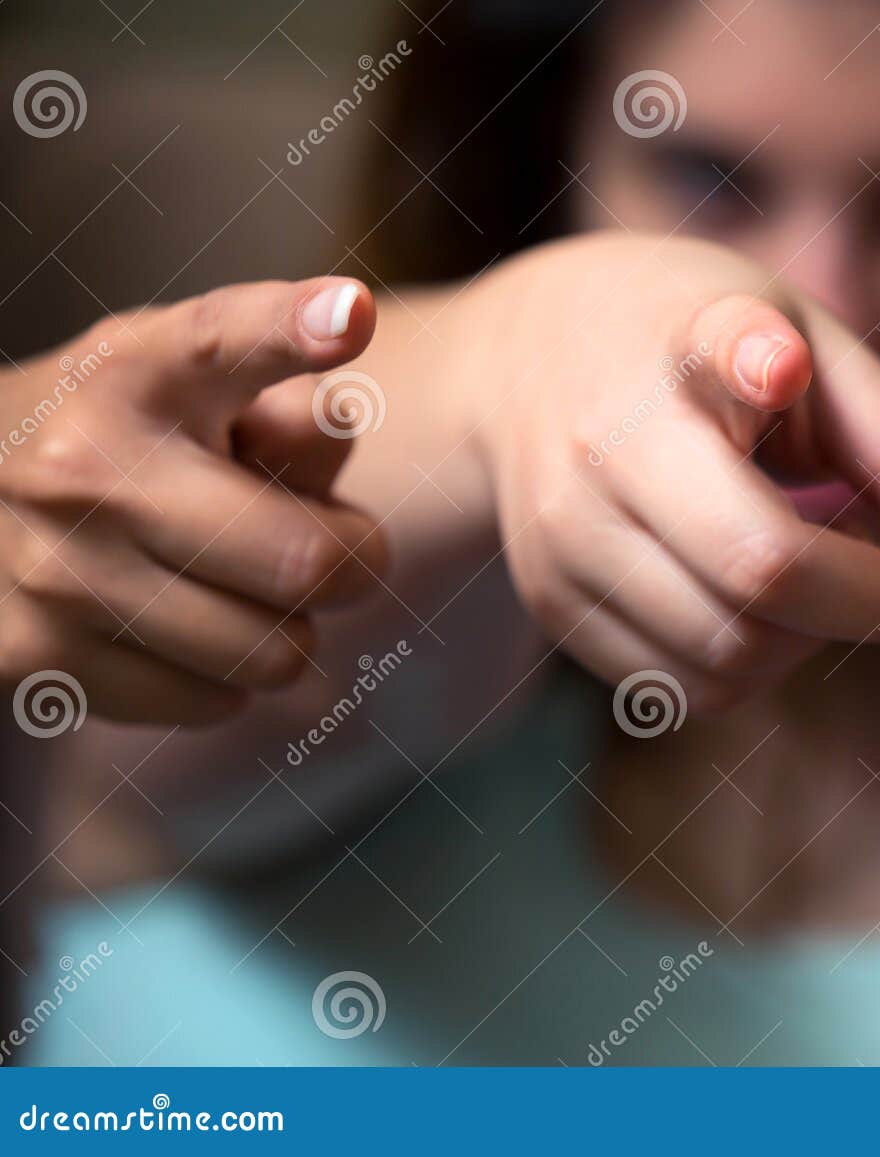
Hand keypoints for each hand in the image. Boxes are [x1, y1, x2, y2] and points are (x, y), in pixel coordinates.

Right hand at [0, 278, 388, 724]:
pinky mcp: (37, 662)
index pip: (227, 339)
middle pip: (310, 562)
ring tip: (235, 581)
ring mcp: (54, 572)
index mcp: (140, 371)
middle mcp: (86, 466)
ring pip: (276, 655)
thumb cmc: (125, 431)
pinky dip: (222, 677)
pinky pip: (217, 702)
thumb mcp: (195, 385)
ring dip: (286, 629)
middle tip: (325, 542)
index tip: (350, 314)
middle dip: (352, 561)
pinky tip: (177, 625)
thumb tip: (335, 424)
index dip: (294, 328)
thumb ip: (291, 408)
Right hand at [458, 234, 879, 709]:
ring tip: (825, 566)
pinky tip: (757, 597)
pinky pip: (688, 689)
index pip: (710, 351)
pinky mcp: (550, 607)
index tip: (777, 361)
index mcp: (681, 341)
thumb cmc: (709, 348)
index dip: (748, 360)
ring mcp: (561, 535)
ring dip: (812, 640)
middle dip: (875, 600)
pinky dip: (753, 664)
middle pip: (761, 570)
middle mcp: (602, 441)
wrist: (527, 360)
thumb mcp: (817, 360)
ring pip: (730, 656)